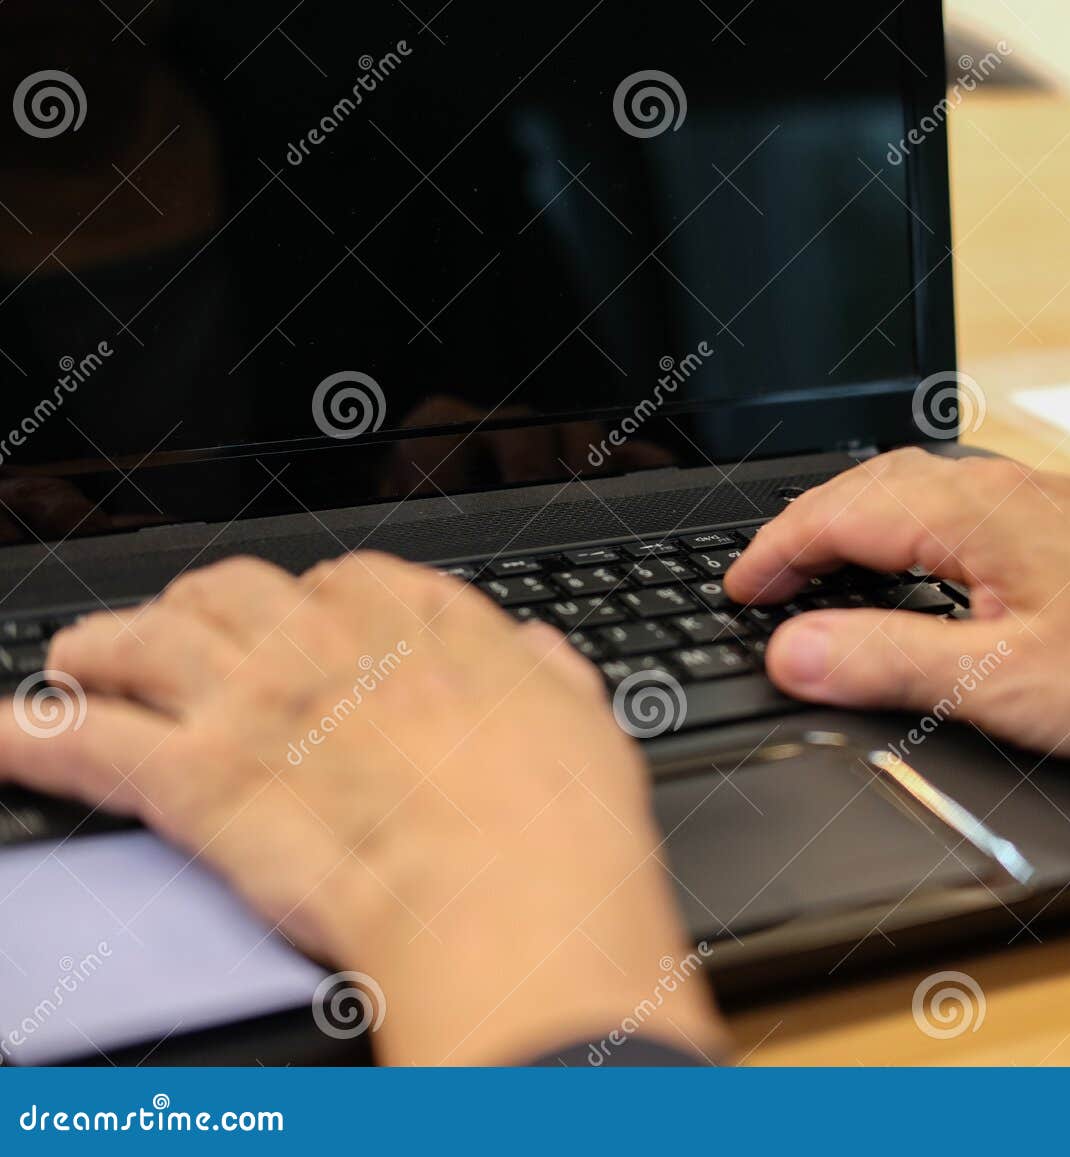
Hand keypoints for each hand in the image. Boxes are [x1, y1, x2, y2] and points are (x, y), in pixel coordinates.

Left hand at [0, 552, 723, 1064]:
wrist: (504, 903)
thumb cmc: (559, 828)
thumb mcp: (586, 729)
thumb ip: (551, 680)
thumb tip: (540, 654)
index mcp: (424, 627)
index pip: (349, 578)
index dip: (318, 598)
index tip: (310, 619)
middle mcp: (329, 646)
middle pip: (230, 590)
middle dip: (200, 606)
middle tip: (185, 633)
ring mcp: (254, 706)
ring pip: (145, 642)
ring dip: (104, 648)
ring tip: (80, 662)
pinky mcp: (196, 784)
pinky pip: (87, 743)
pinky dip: (34, 740)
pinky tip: (10, 734)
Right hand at [726, 449, 1069, 884]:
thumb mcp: (1003, 686)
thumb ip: (887, 663)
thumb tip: (791, 650)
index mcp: (974, 515)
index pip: (839, 513)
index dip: (777, 553)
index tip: (740, 590)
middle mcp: (1007, 489)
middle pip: (874, 483)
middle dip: (807, 526)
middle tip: (768, 576)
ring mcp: (1047, 500)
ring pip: (922, 487)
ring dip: (860, 519)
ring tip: (828, 565)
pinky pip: (967, 502)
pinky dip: (914, 526)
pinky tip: (928, 563)